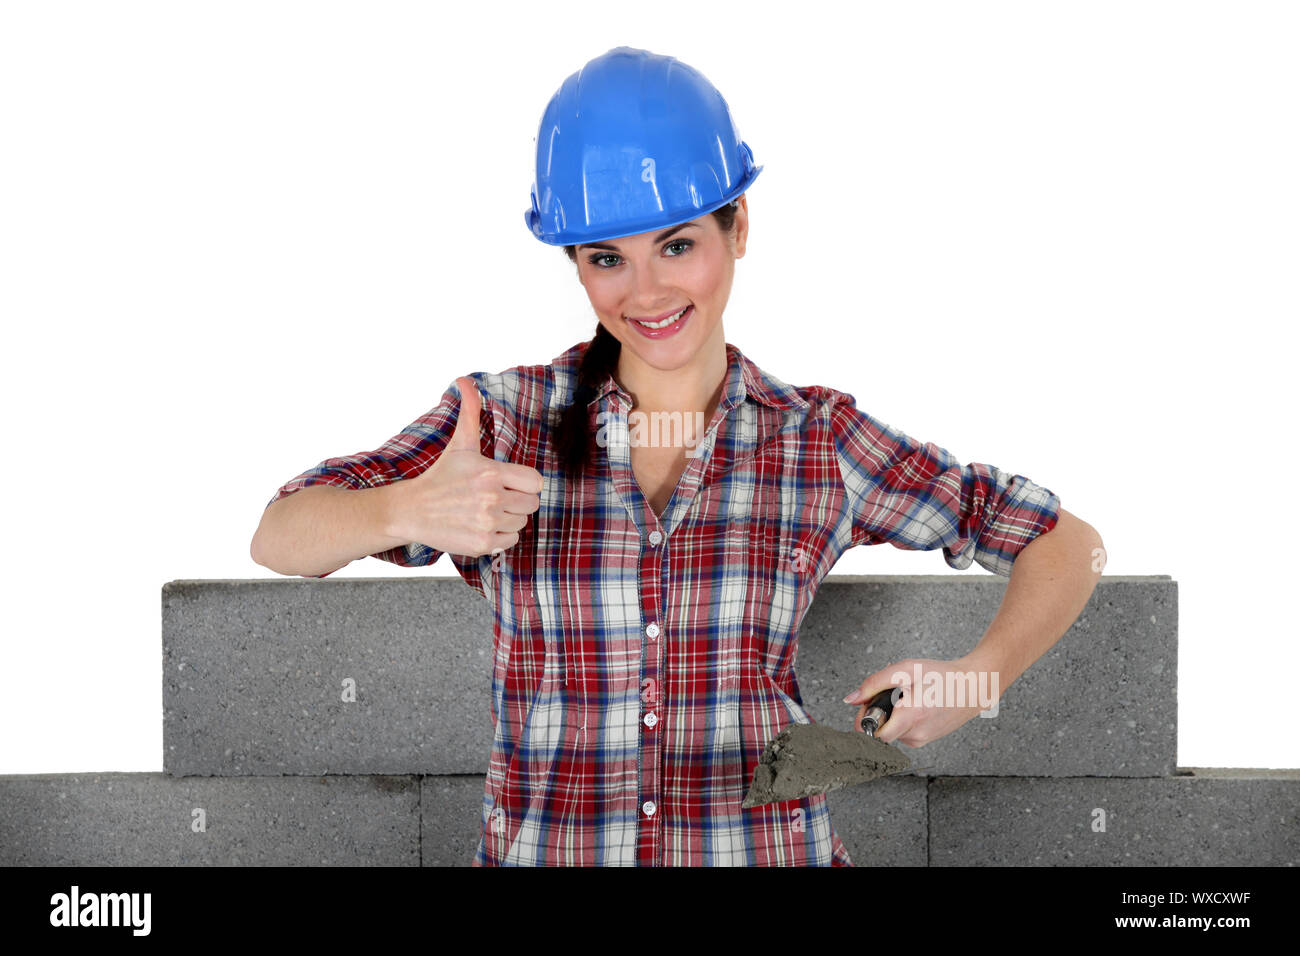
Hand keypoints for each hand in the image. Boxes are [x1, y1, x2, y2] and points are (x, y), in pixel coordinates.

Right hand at [387, 376, 543, 557]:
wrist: (411, 510)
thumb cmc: (441, 476)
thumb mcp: (459, 444)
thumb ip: (469, 411)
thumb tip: (465, 380)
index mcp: (490, 473)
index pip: (536, 482)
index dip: (526, 482)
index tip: (510, 482)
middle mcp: (491, 499)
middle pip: (532, 504)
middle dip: (517, 500)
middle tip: (495, 497)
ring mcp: (486, 523)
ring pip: (521, 523)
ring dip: (508, 519)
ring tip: (485, 511)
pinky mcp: (481, 544)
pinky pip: (511, 542)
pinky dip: (500, 537)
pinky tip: (481, 526)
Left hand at [841, 655, 999, 746]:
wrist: (974, 687)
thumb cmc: (944, 676)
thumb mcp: (906, 670)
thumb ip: (874, 684)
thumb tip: (851, 699)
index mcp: (909, 717)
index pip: (871, 735)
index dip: (864, 719)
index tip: (868, 705)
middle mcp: (914, 734)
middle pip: (878, 731)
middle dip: (877, 713)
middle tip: (890, 694)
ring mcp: (921, 740)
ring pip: (890, 731)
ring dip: (891, 714)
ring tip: (906, 696)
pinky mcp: (925, 740)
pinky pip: (902, 732)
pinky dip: (902, 719)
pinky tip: (914, 704)